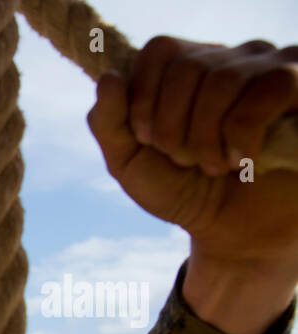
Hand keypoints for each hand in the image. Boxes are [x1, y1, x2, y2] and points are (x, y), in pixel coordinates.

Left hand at [88, 37, 297, 333]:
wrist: (234, 233)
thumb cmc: (185, 192)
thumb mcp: (131, 163)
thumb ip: (109, 123)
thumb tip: (109, 78)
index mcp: (189, 68)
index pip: (160, 50)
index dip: (144, 98)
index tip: (147, 140)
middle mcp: (232, 59)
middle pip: (188, 66)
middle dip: (173, 128)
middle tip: (185, 161)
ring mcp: (272, 67)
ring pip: (224, 78)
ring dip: (207, 138)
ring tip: (215, 166)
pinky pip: (270, 88)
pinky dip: (243, 134)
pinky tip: (244, 160)